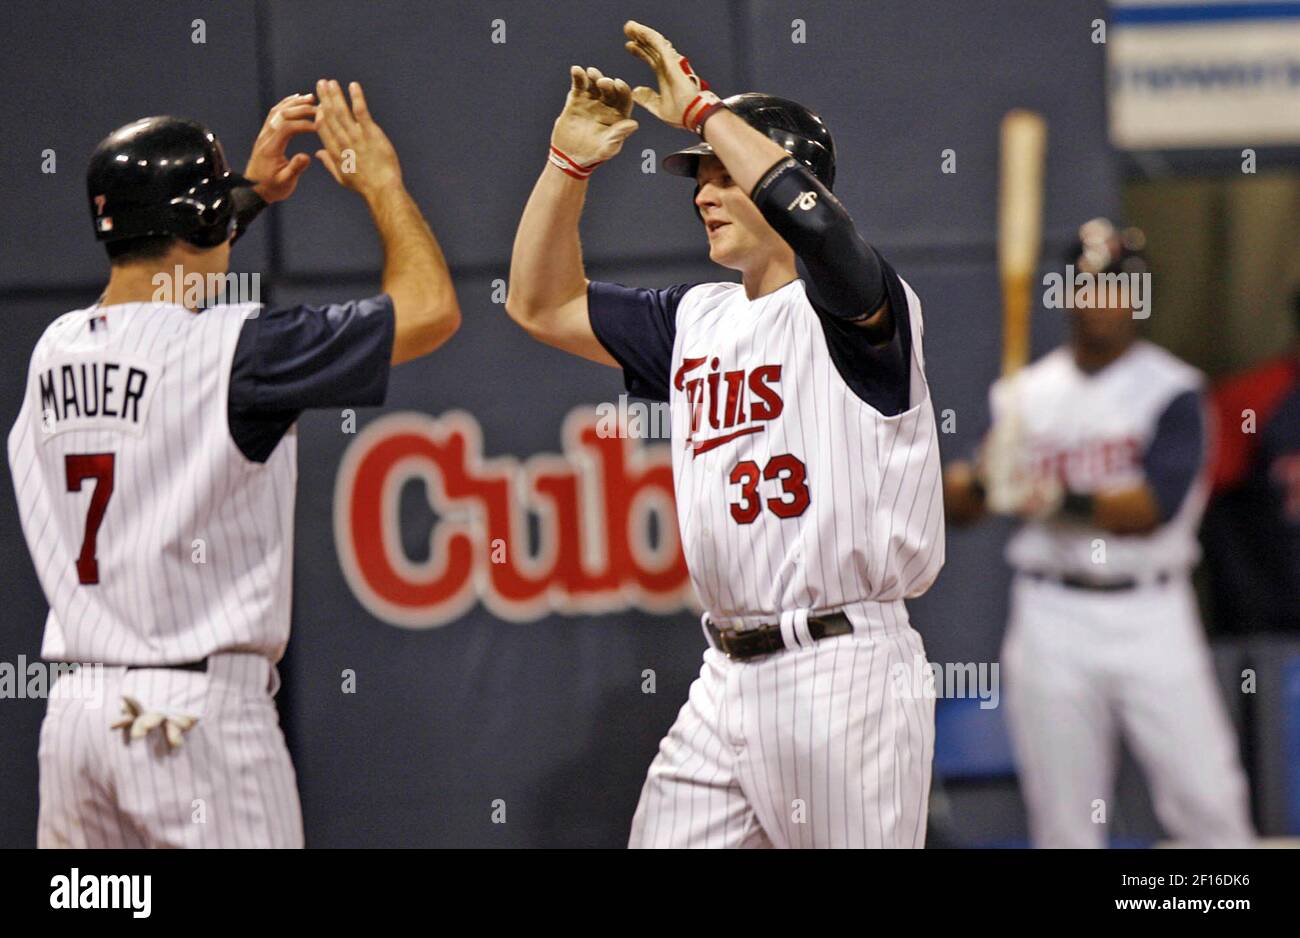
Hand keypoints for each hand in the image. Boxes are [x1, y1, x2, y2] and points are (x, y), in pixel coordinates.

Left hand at [243, 92, 316, 202]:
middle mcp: (265, 137)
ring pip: (277, 111)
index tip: (319, 126)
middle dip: (301, 109)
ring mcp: (264, 134)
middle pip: (282, 115)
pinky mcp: (266, 134)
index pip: (287, 128)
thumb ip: (295, 168)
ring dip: (294, 103)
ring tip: (310, 98)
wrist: (254, 189)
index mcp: (270, 148)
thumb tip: (307, 156)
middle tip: (319, 107)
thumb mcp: (285, 183)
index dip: (304, 124)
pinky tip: (296, 100)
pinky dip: (286, 104)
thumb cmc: (272, 187)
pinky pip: (274, 114)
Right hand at [313, 79, 401, 195]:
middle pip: (330, 115)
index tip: (318, 104)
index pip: (323, 128)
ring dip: (336, 95)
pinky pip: (361, 111)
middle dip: (325, 98)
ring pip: (342, 111)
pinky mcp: (370, 133)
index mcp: (335, 151)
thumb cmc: (363, 185)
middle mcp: (342, 141)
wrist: (382, 189)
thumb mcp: (342, 177)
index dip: (319, 114)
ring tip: (331, 82)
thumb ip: (329, 162)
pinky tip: (353, 86)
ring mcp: (356, 136)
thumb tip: (318, 153)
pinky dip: (357, 97)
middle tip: (321, 84)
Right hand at [549, 66, 638, 177]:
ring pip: (595, 84)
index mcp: (619, 115)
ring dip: (594, 76)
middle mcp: (607, 105)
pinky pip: (578, 85)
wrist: (570, 156)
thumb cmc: (594, 154)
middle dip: (607, 84)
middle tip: (603, 82)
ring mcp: (592, 100)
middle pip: (610, 90)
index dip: (623, 91)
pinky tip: (576, 70)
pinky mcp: (577, 98)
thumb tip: (634, 124)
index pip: (624, 100)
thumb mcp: (608, 148)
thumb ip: (619, 135)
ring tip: (590, 72)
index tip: (618, 83)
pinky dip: (578, 76)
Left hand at [622, 20, 719, 130]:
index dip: (640, 51)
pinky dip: (649, 36)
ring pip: (654, 42)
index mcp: (666, 77)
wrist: (693, 115)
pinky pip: (659, 44)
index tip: (629, 45)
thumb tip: (636, 92)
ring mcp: (670, 62)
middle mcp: (668, 67)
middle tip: (628, 30)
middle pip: (652, 48)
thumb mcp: (658, 107)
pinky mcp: (672, 60)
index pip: (651, 59)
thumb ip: (647, 99)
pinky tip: (639, 31)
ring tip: (630, 27)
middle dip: (640, 38)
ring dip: (642, 33)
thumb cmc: (682, 114)